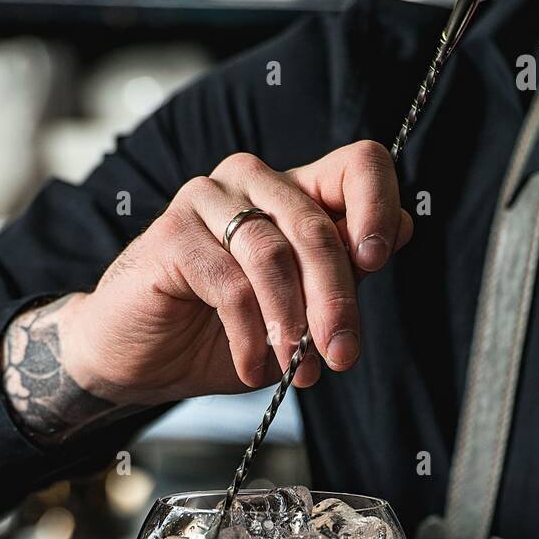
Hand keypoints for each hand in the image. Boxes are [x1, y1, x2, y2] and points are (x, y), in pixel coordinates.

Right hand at [60, 141, 412, 406]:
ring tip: (297, 373)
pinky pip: (229, 284)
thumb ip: (342, 274)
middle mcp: (252, 181)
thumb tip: (401, 230)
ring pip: (274, 254)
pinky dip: (249, 334)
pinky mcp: (172, 234)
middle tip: (341, 355)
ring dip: (292, 324)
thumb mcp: (297, 312)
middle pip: (316, 225)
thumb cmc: (216, 335)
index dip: (377, 205)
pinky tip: (251, 367)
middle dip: (335, 300)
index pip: (356, 165)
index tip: (377, 261)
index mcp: (292, 193)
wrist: (137, 361)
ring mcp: (207, 200)